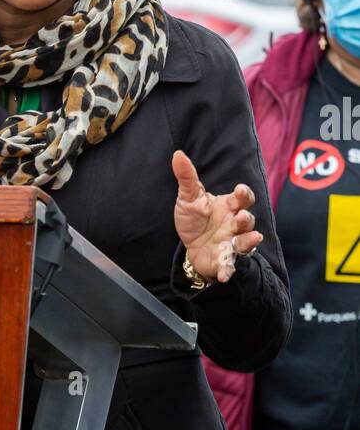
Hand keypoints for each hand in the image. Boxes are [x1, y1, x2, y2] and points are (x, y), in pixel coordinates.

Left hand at [172, 150, 262, 283]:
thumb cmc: (195, 219)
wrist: (190, 246)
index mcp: (229, 206)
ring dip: (248, 241)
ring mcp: (231, 243)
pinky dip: (228, 270)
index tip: (239, 191)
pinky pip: (229, 265)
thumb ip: (187, 177)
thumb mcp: (188, 198)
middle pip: (247, 220)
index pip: (243, 198)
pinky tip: (224, 275)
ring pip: (244, 242)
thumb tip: (177, 154)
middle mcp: (234, 224)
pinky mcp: (224, 260)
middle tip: (241, 217)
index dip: (244, 194)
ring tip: (253, 239)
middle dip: (246, 218)